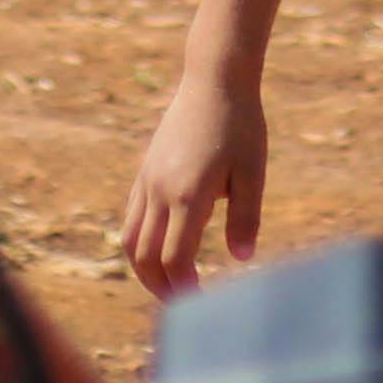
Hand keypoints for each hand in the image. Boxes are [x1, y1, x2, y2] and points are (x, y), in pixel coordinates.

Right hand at [117, 66, 267, 293]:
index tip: (200, 304)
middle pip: (144, 256)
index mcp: (188, 195)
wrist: (214, 78)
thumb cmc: (240, 124)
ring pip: (130, 238)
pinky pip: (132, 216)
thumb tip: (242, 259)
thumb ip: (246, 217)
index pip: (175, 259)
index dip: (184, 288)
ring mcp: (147, 180)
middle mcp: (160, 190)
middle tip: (183, 304)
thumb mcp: (252, 171)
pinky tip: (163, 247)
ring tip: (169, 283)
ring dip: (145, 268)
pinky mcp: (145, 170)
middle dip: (161, 287)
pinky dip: (141, 241)